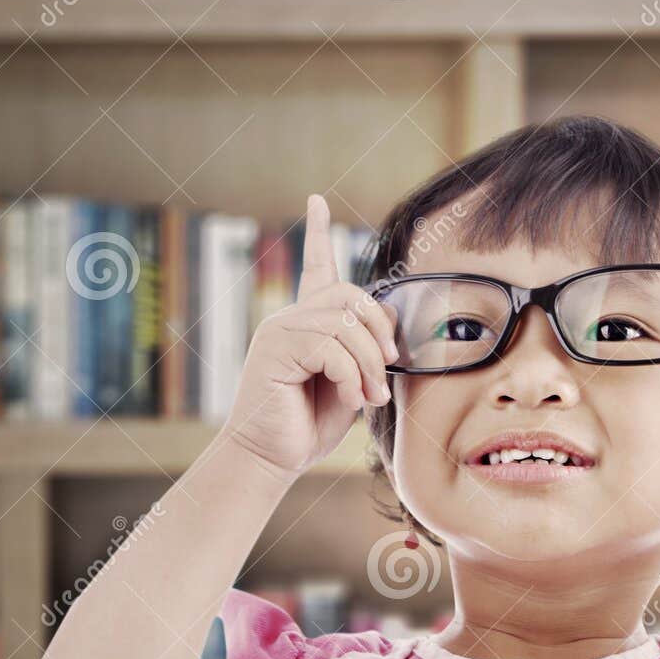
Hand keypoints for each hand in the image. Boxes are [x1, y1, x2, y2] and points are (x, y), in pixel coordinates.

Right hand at [219, 195, 397, 480]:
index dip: (317, 232)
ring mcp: (278, 331)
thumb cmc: (309, 425)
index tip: (316, 199)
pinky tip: (348, 398)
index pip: (314, 267)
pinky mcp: (274, 350)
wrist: (271, 459)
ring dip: (368, 364)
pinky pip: (330, 347)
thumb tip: (388, 321)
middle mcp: (289, 319)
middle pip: (349, 295)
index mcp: (307, 323)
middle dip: (378, 333)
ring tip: (370, 396)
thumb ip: (366, 349)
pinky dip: (349, 375)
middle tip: (387, 371)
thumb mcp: (352, 382)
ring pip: (344, 324)